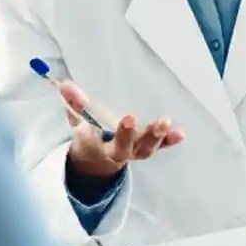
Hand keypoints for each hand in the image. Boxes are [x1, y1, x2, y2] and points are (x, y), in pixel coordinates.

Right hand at [59, 82, 184, 179]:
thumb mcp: (78, 122)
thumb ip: (74, 105)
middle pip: (122, 146)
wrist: (99, 161)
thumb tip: (64, 84)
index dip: (87, 133)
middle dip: (125, 134)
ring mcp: (136, 151)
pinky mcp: (148, 147)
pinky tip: (181, 133)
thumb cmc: (89, 135)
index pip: (91, 140)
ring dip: (155, 136)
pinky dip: (170, 141)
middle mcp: (118, 151)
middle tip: (128, 118)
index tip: (86, 125)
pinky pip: (161, 146)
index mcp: (97, 147)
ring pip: (146, 147)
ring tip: (164, 122)